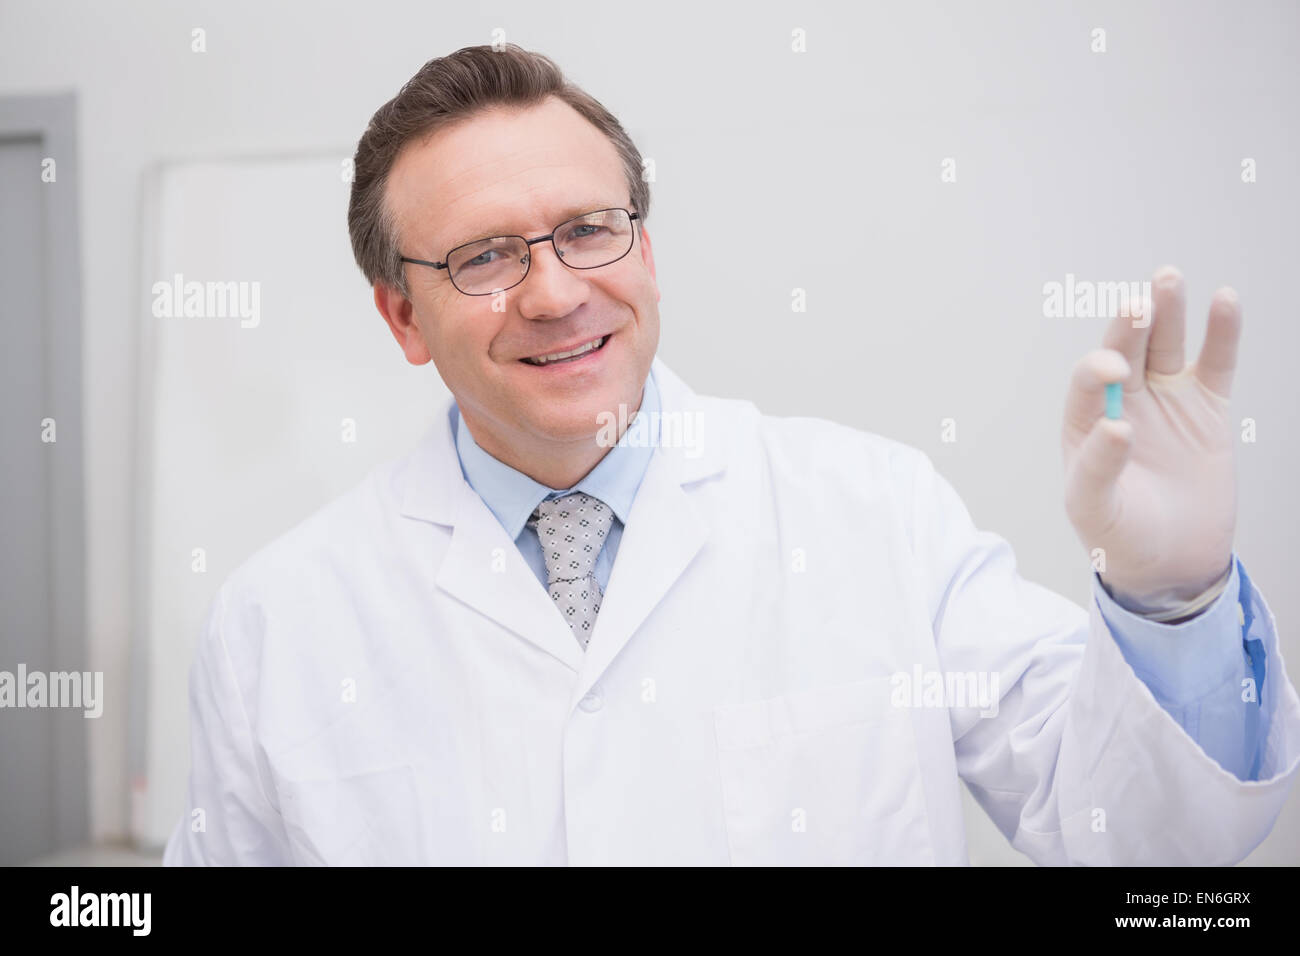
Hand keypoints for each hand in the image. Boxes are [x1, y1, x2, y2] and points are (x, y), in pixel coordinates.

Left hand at [1062, 266, 1239, 612]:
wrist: (1171, 561)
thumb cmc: (1119, 535)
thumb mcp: (1095, 509)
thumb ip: (1098, 468)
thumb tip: (1116, 427)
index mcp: (1085, 422)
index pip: (1088, 383)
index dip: (1098, 369)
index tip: (1114, 370)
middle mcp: (1123, 402)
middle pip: (1125, 351)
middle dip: (1129, 327)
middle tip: (1139, 304)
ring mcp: (1166, 401)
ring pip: (1164, 347)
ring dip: (1168, 313)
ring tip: (1168, 278)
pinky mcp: (1207, 408)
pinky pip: (1214, 363)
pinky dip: (1221, 333)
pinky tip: (1223, 301)